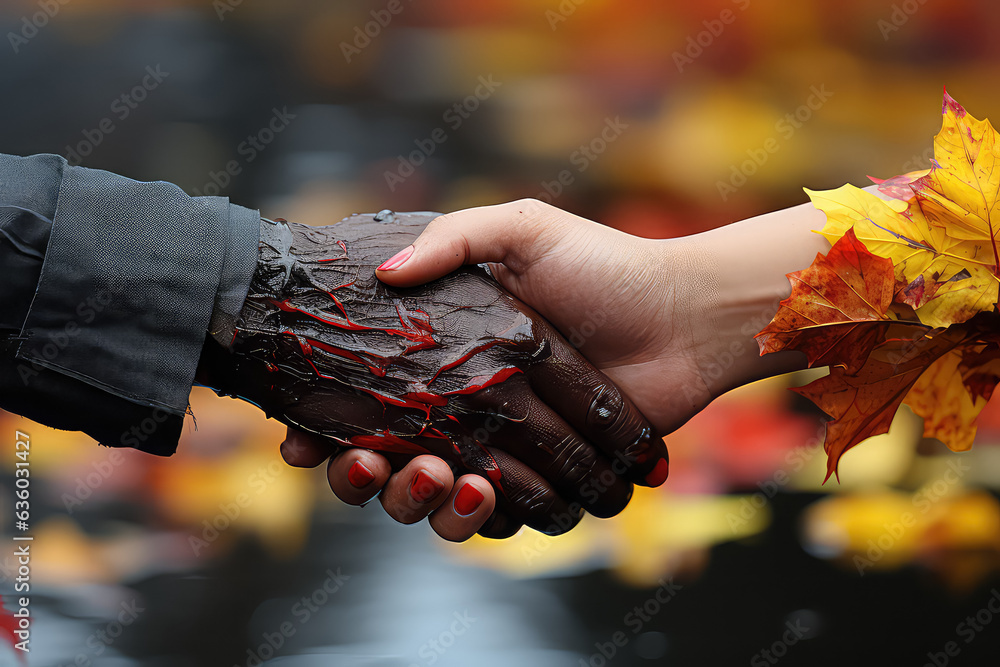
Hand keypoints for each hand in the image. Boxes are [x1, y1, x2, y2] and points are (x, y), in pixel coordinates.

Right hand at [320, 198, 830, 529]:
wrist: (682, 317)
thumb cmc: (603, 267)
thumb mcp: (522, 230)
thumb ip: (454, 239)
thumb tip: (384, 272)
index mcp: (446, 356)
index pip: (366, 399)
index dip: (324, 426)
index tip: (298, 440)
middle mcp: (464, 409)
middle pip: (385, 465)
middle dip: (363, 478)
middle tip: (366, 463)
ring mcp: (503, 449)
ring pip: (433, 502)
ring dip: (417, 504)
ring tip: (440, 477)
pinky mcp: (543, 480)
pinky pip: (497, 520)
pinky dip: (481, 521)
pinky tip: (485, 494)